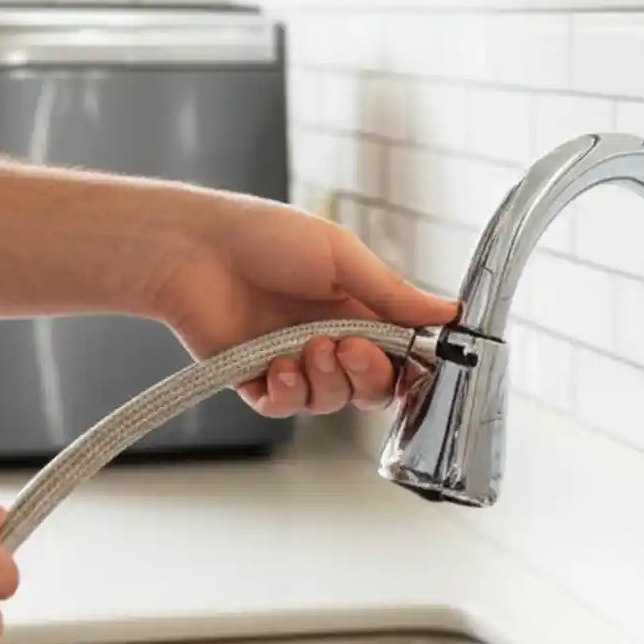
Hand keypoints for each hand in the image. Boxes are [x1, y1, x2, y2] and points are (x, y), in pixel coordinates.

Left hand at [150, 197, 456, 416]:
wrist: (193, 249)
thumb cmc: (263, 236)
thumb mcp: (342, 256)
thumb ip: (394, 293)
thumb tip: (449, 312)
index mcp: (356, 307)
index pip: (400, 354)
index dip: (410, 366)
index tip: (418, 363)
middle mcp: (328, 338)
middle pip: (371, 386)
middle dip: (367, 375)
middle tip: (348, 349)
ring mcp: (292, 361)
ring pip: (331, 401)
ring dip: (325, 380)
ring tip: (306, 348)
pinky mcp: (254, 380)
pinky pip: (285, 407)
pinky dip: (286, 392)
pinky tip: (275, 365)